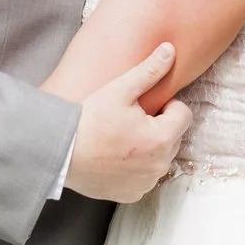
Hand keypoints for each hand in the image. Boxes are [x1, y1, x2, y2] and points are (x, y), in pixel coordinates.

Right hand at [60, 42, 190, 202]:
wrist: (60, 152)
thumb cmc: (90, 119)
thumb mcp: (120, 90)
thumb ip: (150, 70)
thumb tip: (171, 50)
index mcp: (162, 138)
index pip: (184, 115)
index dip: (167, 106)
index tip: (143, 106)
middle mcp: (159, 165)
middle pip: (174, 137)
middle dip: (159, 126)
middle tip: (129, 120)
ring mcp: (146, 183)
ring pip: (160, 157)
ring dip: (149, 147)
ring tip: (121, 138)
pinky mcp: (132, 195)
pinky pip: (145, 176)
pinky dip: (137, 167)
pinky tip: (116, 157)